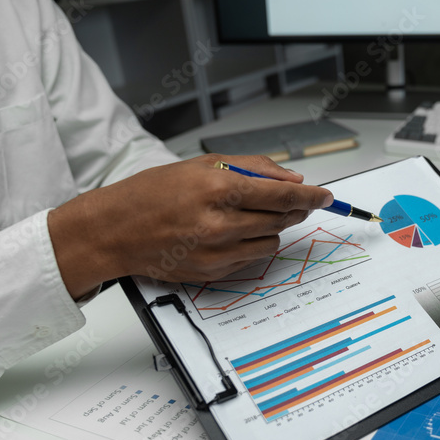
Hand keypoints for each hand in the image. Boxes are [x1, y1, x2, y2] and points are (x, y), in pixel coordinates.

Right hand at [48, 154, 333, 297]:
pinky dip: (251, 245)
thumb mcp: (200, 166)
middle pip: (282, 219)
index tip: (326, 196)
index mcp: (216, 190)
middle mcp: (219, 224)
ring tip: (245, 216)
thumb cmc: (152, 194)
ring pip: (271, 242)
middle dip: (292, 208)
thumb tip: (293, 177)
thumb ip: (251, 168)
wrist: (113, 231)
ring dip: (270, 228)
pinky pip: (251, 259)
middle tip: (289, 201)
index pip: (282, 193)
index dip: (310, 195)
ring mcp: (216, 252)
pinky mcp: (213, 273)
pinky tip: (228, 234)